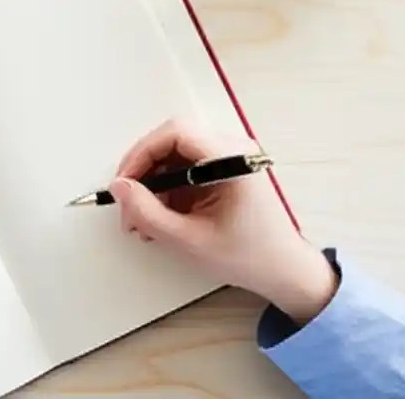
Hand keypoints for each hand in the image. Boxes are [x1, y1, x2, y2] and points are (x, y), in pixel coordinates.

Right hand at [109, 119, 336, 324]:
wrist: (285, 271)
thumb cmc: (250, 257)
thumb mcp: (189, 240)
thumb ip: (148, 213)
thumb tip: (120, 188)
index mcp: (233, 159)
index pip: (176, 132)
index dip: (142, 153)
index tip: (125, 181)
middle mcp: (233, 151)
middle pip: (171, 142)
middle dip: (143, 172)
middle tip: (129, 204)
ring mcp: (229, 160)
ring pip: (174, 157)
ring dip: (152, 184)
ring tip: (144, 219)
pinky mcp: (223, 172)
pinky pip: (184, 170)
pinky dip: (166, 191)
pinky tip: (161, 217)